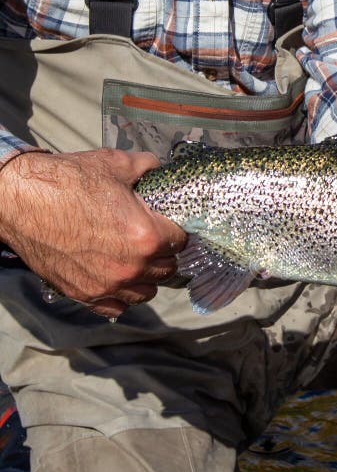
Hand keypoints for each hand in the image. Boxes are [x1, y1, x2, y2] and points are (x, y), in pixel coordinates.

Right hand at [0, 149, 186, 318]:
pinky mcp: (84, 294)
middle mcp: (131, 267)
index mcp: (147, 237)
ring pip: (146, 292)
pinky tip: (116, 278)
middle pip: (167, 269)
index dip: (175, 231)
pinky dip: (120, 295)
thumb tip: (160, 169)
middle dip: (163, 254)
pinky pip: (117, 307)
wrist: (19, 199)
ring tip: (135, 260)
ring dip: (146, 277)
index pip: (181, 241)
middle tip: (151, 240)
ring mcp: (107, 285)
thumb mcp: (116, 164)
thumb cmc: (66, 181)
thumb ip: (148, 168)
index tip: (167, 225)